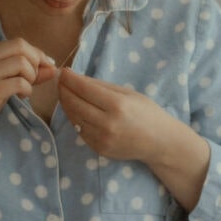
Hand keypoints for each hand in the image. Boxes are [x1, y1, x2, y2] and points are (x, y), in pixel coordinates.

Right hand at [0, 38, 57, 144]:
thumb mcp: (1, 81)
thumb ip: (25, 72)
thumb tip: (53, 67)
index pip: (18, 43)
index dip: (36, 53)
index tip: (45, 66)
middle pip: (21, 47)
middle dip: (36, 62)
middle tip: (34, 79)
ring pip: (22, 63)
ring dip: (31, 77)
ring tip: (25, 89)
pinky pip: (20, 83)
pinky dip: (27, 89)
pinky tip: (21, 96)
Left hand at [57, 67, 173, 162]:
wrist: (159, 142)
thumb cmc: (146, 113)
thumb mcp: (128, 93)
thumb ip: (101, 86)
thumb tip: (77, 78)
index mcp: (117, 105)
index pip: (84, 89)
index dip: (70, 79)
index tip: (64, 72)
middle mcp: (107, 123)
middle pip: (75, 103)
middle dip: (64, 90)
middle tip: (60, 81)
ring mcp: (102, 138)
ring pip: (74, 118)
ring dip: (66, 104)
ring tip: (64, 93)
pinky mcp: (99, 149)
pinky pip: (80, 130)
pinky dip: (75, 118)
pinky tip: (75, 110)